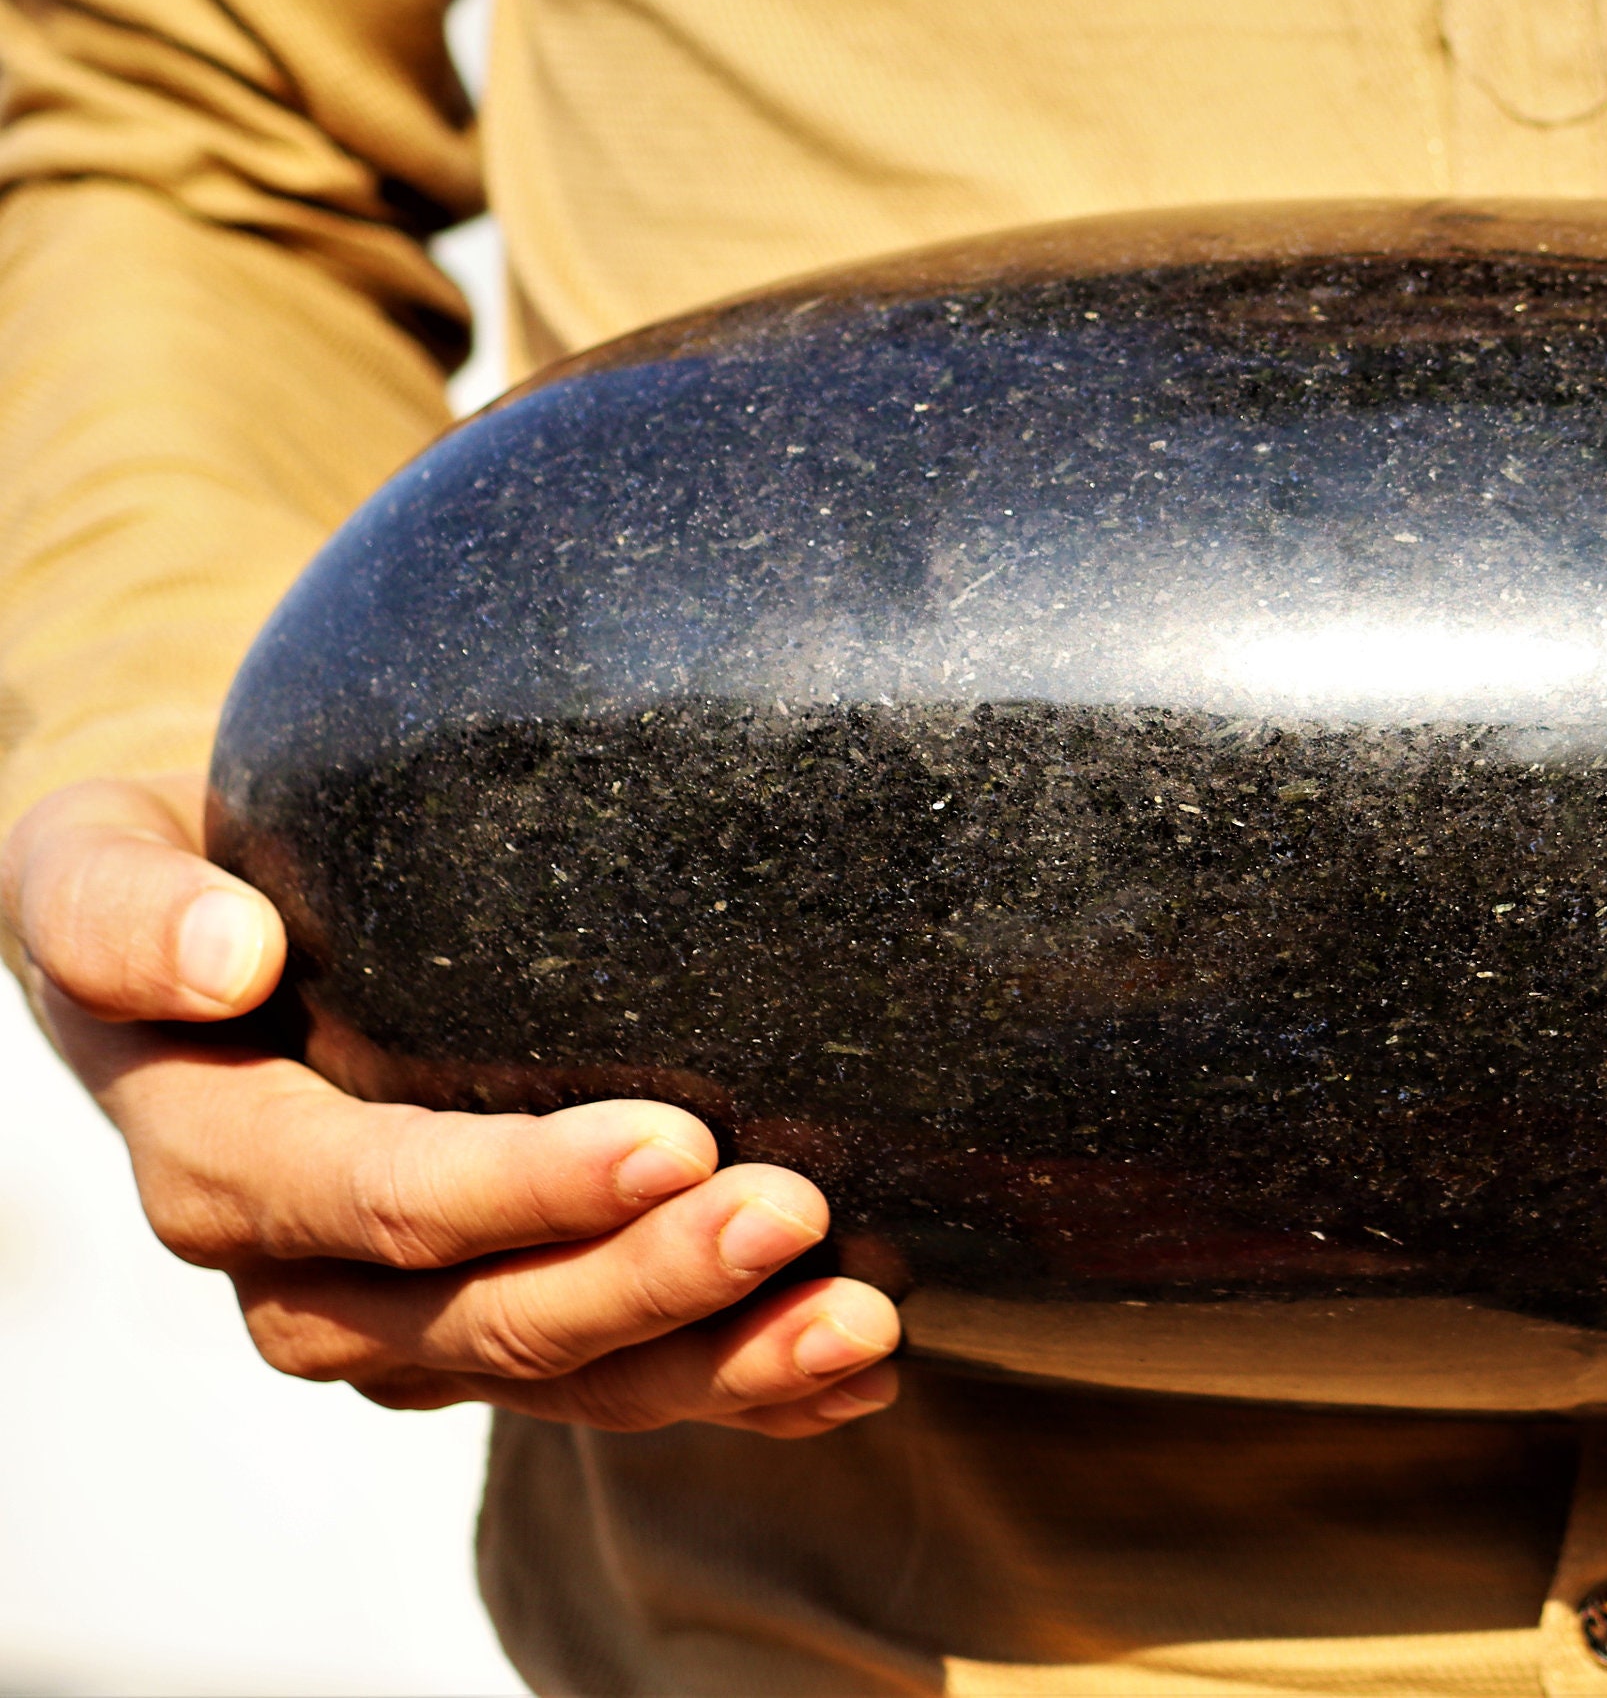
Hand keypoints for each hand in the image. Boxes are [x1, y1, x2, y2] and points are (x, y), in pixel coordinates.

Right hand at [4, 774, 900, 1435]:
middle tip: (798, 1214)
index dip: (527, 1188)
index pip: (379, 1199)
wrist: (219, 965)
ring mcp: (408, 1330)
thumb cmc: (185, 887)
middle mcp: (305, 1278)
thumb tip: (226, 959)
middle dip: (655, 1279)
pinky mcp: (494, 1341)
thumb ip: (122, 908)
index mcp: (218, 1160)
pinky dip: (743, 1390)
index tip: (679, 1137)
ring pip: (574, 1382)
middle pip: (494, 1318)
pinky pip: (623, 1391)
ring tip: (861, 1323)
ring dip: (725, 1360)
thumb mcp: (99, 862)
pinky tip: (850, 1377)